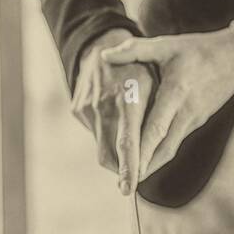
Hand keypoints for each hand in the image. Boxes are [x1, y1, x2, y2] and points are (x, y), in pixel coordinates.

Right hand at [71, 28, 157, 194]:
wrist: (102, 45)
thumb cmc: (139, 67)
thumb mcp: (154, 84)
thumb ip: (155, 116)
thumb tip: (155, 153)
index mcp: (128, 99)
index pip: (127, 141)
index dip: (129, 166)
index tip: (130, 188)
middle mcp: (104, 106)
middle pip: (109, 155)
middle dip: (122, 170)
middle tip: (135, 175)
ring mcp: (87, 109)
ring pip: (101, 148)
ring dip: (115, 153)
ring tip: (129, 136)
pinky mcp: (77, 111)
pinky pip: (95, 134)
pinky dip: (107, 136)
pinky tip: (115, 120)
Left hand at [100, 22, 233, 182]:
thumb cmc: (197, 50)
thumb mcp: (166, 45)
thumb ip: (135, 50)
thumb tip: (104, 56)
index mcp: (176, 91)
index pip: (157, 125)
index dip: (144, 148)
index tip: (131, 167)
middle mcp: (186, 110)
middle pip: (165, 145)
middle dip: (146, 166)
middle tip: (127, 185)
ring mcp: (194, 118)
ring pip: (171, 147)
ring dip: (152, 164)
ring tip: (132, 179)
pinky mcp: (197, 121)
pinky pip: (176, 140)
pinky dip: (161, 153)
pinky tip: (147, 161)